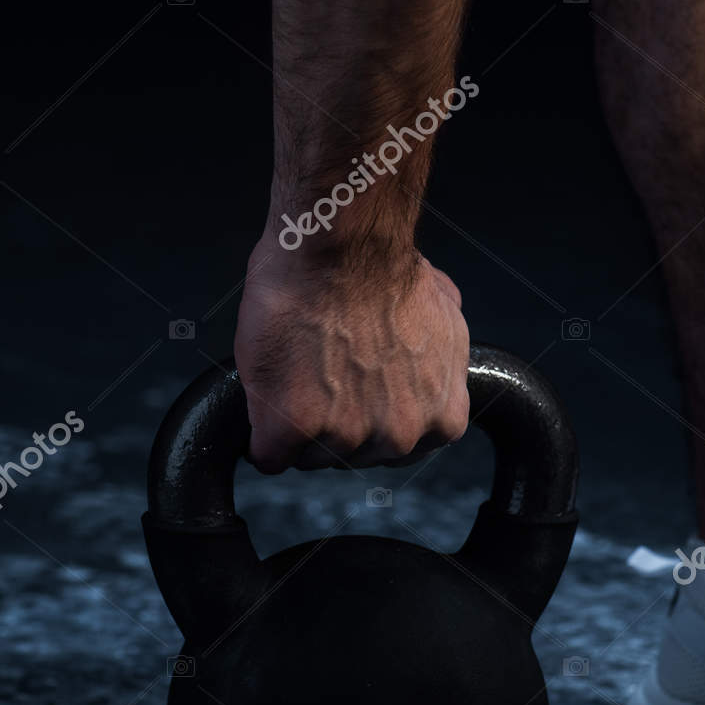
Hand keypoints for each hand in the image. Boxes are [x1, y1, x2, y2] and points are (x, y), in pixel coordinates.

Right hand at [233, 238, 469, 472]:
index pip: (397, 447)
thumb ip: (439, 353)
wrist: (340, 247)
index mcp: (442, 417)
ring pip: (310, 457)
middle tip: (320, 372)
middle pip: (353, 454)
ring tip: (294, 371)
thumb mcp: (445, 314)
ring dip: (296, 424)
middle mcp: (399, 436)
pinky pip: (268, 456)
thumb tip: (436, 340)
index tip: (353, 392)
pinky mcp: (292, 427)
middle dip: (335, 420)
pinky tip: (264, 399)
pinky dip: (259, 436)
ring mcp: (345, 435)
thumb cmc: (383, 267)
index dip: (369, 415)